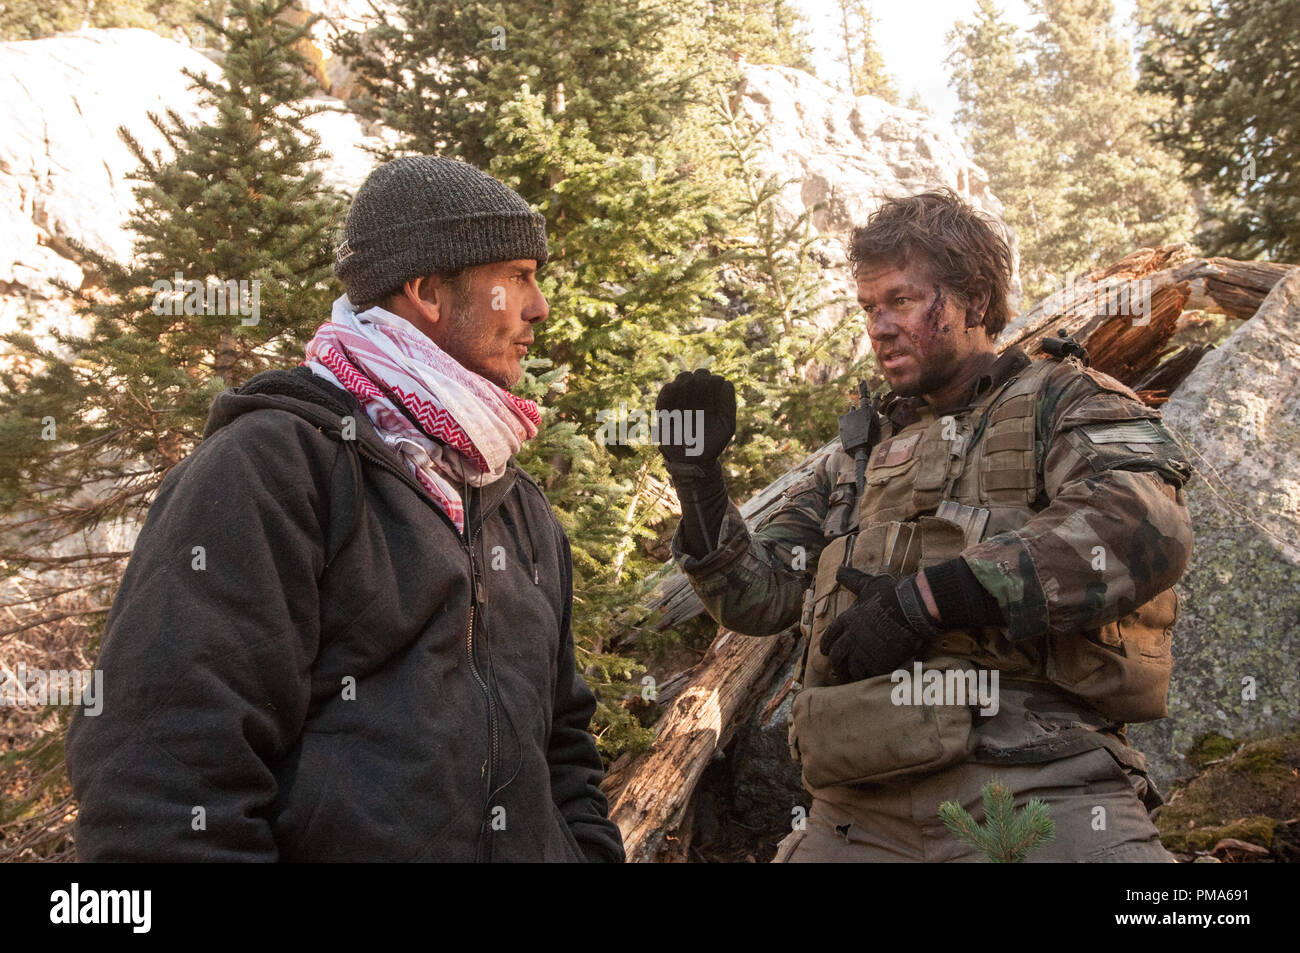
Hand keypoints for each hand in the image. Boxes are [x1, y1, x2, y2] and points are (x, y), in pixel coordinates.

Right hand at [654, 369, 735, 473]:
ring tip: (688, 384)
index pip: (709, 379)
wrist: (696, 461)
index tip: (716, 385)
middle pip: (695, 376)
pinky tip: (673, 387)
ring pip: (680, 381)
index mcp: (708, 400)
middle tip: (703, 384)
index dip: (713, 379)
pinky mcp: (665, 412)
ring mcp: (679, 404)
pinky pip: (664, 396)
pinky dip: (668, 390)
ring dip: (685, 380)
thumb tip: (727, 382)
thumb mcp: (727, 424)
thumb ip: (729, 403)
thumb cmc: (713, 443)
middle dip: (700, 377)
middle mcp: (694, 399)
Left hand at [818, 568, 929, 682]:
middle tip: (838, 667)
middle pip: (837, 655)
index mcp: (847, 620)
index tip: (826, 650)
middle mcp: (851, 637)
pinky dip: (868, 677)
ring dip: (851, 672)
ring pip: (851, 667)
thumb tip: (839, 569)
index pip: (830, 636)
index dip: (827, 644)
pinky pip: (869, 675)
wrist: (911, 608)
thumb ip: (852, 579)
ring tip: (853, 676)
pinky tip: (870, 678)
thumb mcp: (868, 583)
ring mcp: (864, 651)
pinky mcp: (879, 661)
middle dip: (836, 662)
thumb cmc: (890, 594)